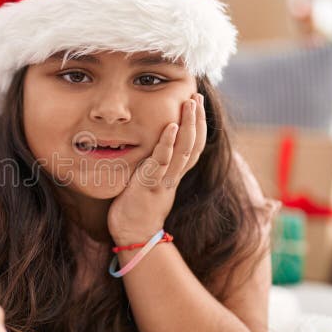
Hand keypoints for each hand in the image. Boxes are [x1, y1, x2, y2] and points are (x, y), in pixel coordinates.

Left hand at [107, 93, 206, 245]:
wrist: (132, 235)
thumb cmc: (135, 208)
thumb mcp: (147, 181)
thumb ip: (152, 165)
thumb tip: (148, 147)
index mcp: (174, 175)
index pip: (194, 146)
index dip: (199, 125)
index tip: (196, 104)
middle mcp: (174, 176)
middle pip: (195, 144)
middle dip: (198, 119)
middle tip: (196, 95)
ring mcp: (164, 180)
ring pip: (184, 150)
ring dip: (189, 125)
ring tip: (190, 102)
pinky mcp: (150, 185)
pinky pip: (162, 162)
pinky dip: (168, 143)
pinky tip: (171, 126)